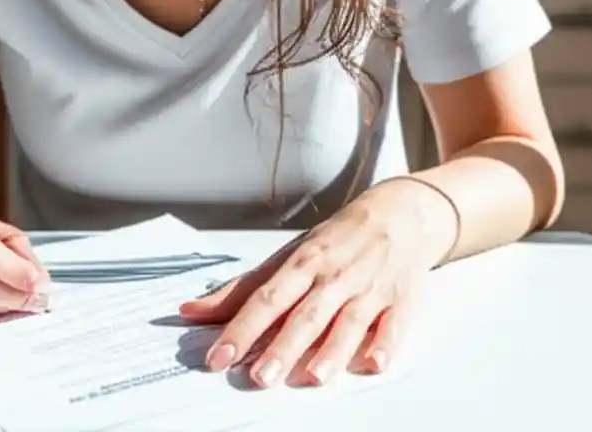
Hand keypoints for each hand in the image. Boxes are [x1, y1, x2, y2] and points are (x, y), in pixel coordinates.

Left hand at [177, 179, 456, 387]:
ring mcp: (369, 289)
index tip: (219, 356)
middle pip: (305, 315)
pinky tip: (373, 364)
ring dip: (331, 351)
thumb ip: (241, 289)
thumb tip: (190, 311)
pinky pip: (394, 326)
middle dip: (283, 347)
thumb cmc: (336, 240)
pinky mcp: (401, 301)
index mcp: (303, 263)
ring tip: (311, 378)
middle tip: (260, 377)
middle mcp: (334, 277)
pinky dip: (385, 345)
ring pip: (348, 323)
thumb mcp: (288, 256)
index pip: (266, 299)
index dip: (242, 329)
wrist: (400, 213)